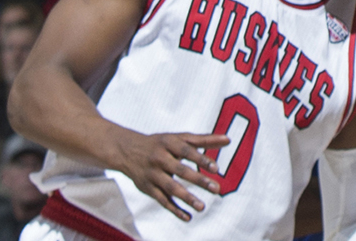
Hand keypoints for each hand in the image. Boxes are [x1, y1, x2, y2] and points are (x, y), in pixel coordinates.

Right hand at [111, 130, 228, 221]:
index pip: (187, 151)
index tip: (216, 168)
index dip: (201, 159)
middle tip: (216, 189)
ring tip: (202, 207)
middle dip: (199, 180)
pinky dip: (174, 210)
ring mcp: (153, 175)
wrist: (127, 151)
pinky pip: (162, 201)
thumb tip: (228, 140)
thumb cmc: (160, 144)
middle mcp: (159, 159)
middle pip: (180, 171)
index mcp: (169, 143)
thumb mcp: (179, 138)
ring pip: (170, 188)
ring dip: (186, 198)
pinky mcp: (148, 188)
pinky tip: (188, 217)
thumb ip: (204, 140)